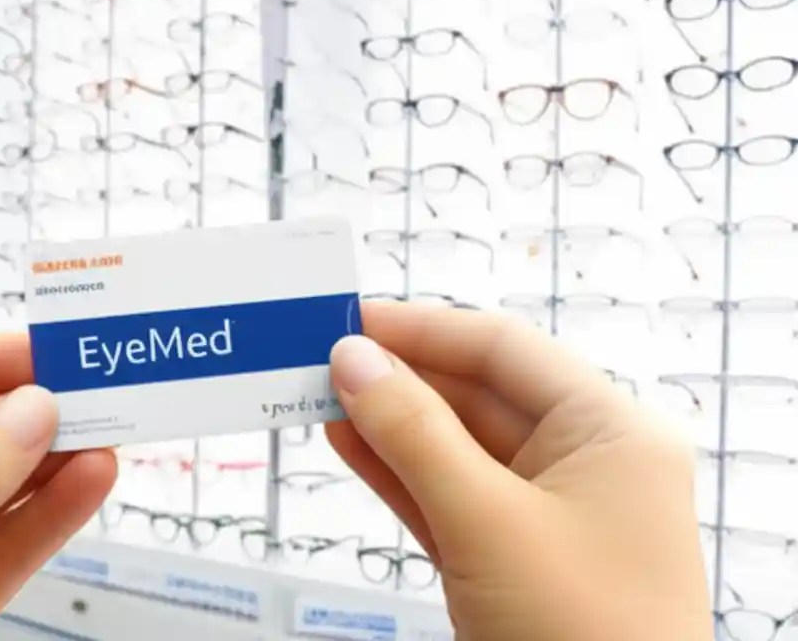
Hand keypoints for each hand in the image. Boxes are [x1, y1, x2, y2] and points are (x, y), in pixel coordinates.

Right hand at [326, 303, 710, 640]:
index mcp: (612, 434)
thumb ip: (414, 435)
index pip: (505, 351)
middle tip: (318, 358)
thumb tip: (354, 361)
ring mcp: (546, 517)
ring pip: (453, 449)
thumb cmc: (583, 637)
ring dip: (387, 424)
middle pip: (476, 397)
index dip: (423, 329)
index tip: (350, 320)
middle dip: (397, 378)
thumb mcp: (489, 522)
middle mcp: (586, 465)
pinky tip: (344, 444)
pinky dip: (396, 473)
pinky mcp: (509, 561)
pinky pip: (446, 498)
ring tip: (316, 394)